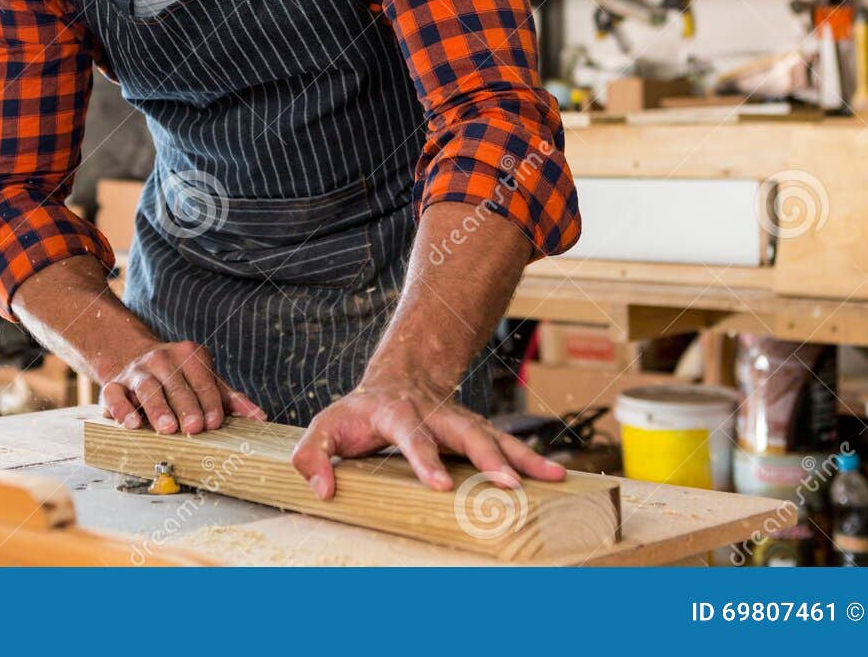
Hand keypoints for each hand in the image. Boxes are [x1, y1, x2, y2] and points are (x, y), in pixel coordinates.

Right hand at [100, 340, 264, 434]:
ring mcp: (137, 371)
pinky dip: (121, 409)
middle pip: (176, 384)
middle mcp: (162, 359)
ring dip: (158, 409)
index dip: (210, 401)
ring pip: (147, 388)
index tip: (215, 422)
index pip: (202, 378)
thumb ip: (230, 399)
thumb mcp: (206, 380)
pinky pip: (114, 395)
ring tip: (168, 428)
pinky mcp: (114, 385)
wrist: (134, 359)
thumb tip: (259, 417)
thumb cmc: (178, 377)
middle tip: (195, 428)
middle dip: (186, 406)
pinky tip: (131, 425)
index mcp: (189, 354)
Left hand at [290, 375, 565, 498]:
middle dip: (487, 457)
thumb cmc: (358, 412)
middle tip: (507, 485)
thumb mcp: (325, 426)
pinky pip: (507, 445)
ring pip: (494, 435)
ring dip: (521, 458)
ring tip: (550, 477)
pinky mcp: (477, 431)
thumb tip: (323, 491)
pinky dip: (532, 459)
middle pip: (465, 431)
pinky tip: (555, 475)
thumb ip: (312, 456)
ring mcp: (460, 420)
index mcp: (395, 411)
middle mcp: (434, 413)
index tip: (440, 485)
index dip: (425, 458)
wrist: (397, 377)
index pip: (411, 434)